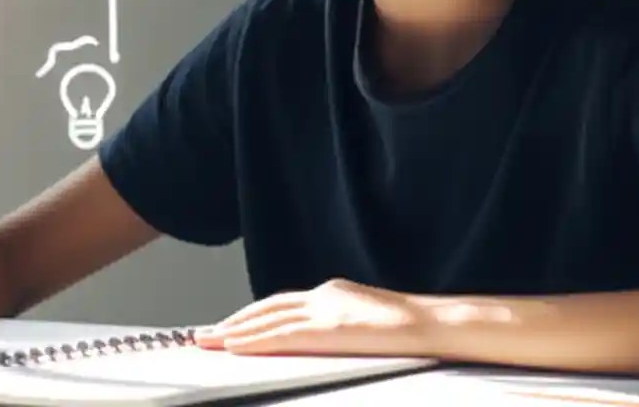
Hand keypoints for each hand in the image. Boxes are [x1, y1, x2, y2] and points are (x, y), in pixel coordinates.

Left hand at [193, 278, 434, 356]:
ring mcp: (324, 310)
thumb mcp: (366, 320)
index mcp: (332, 292)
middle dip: (234, 322)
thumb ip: (340, 324)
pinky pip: (281, 336)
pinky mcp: (328, 329)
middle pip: (266, 308)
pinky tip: (233, 347)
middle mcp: (322, 295)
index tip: (229, 325)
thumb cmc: (409, 329)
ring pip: (266, 321)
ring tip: (207, 342)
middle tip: (205, 334)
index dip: (252, 314)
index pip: (281, 303)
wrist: (432, 324)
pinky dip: (253, 340)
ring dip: (234, 332)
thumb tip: (324, 338)